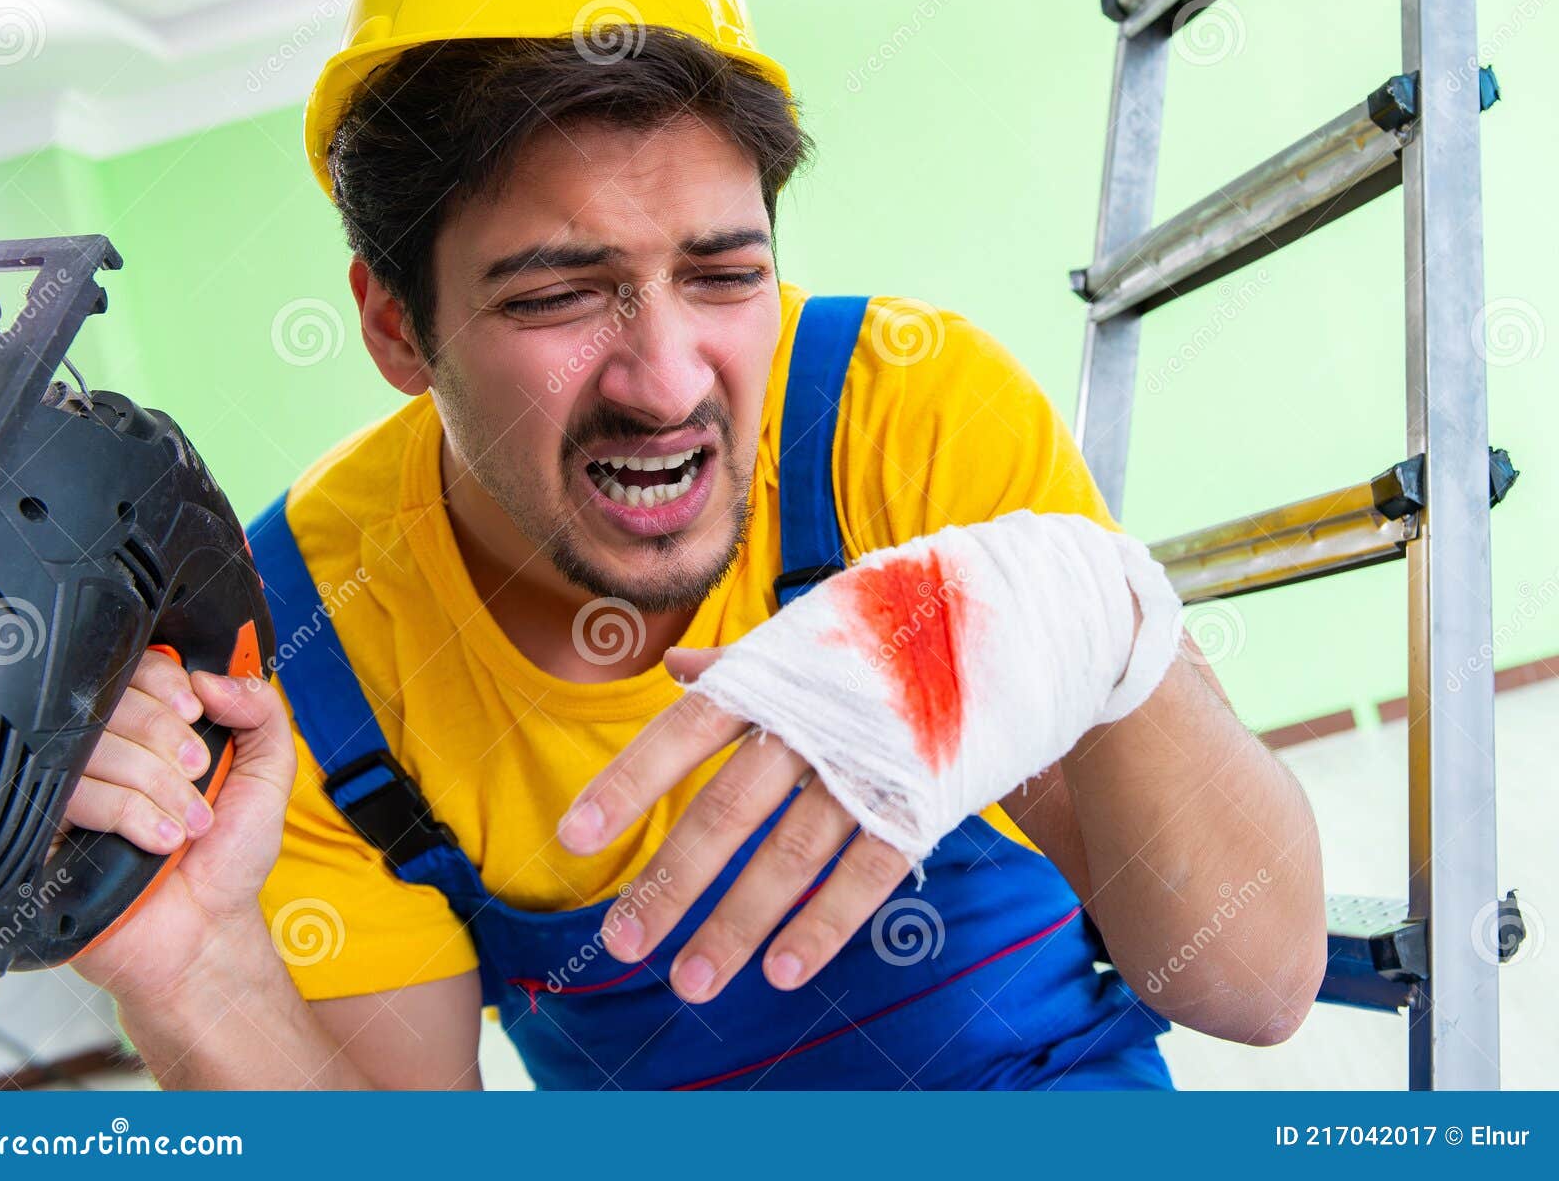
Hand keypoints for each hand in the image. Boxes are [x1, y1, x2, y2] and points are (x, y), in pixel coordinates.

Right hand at [66, 649, 295, 1002]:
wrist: (204, 930)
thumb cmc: (231, 857)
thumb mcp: (271, 774)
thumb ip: (263, 713)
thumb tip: (216, 677)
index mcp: (159, 728)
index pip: (142, 669)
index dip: (167, 685)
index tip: (196, 714)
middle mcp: (115, 750)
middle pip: (117, 702)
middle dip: (170, 741)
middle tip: (199, 776)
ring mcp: (79, 786)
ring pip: (99, 747)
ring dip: (159, 788)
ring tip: (188, 826)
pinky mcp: (54, 827)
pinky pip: (78, 795)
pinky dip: (131, 815)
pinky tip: (159, 842)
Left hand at [558, 645, 911, 1003]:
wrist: (1019, 613)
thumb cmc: (894, 621)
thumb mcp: (811, 627)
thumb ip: (743, 662)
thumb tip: (675, 668)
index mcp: (775, 674)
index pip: (683, 733)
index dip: (627, 784)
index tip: (574, 838)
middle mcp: (814, 719)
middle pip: (726, 812)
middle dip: (670, 883)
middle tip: (623, 946)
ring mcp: (871, 761)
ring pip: (791, 855)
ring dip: (738, 924)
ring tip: (692, 982)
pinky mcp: (927, 797)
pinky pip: (869, 873)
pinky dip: (825, 925)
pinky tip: (783, 971)